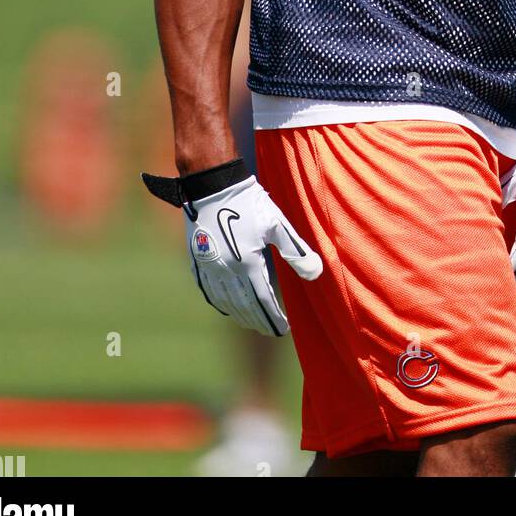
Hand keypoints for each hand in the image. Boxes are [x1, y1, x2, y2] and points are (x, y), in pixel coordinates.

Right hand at [141, 159, 321, 334]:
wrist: (212, 185)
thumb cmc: (248, 203)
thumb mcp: (277, 224)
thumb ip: (296, 251)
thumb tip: (318, 272)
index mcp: (248, 264)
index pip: (263, 301)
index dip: (273, 318)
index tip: (283, 329)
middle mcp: (226, 271)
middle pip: (243, 306)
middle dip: (258, 321)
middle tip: (270, 330)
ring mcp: (209, 267)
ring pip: (225, 302)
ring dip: (240, 315)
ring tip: (252, 323)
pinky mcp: (197, 260)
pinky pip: (208, 290)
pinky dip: (219, 303)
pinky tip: (226, 307)